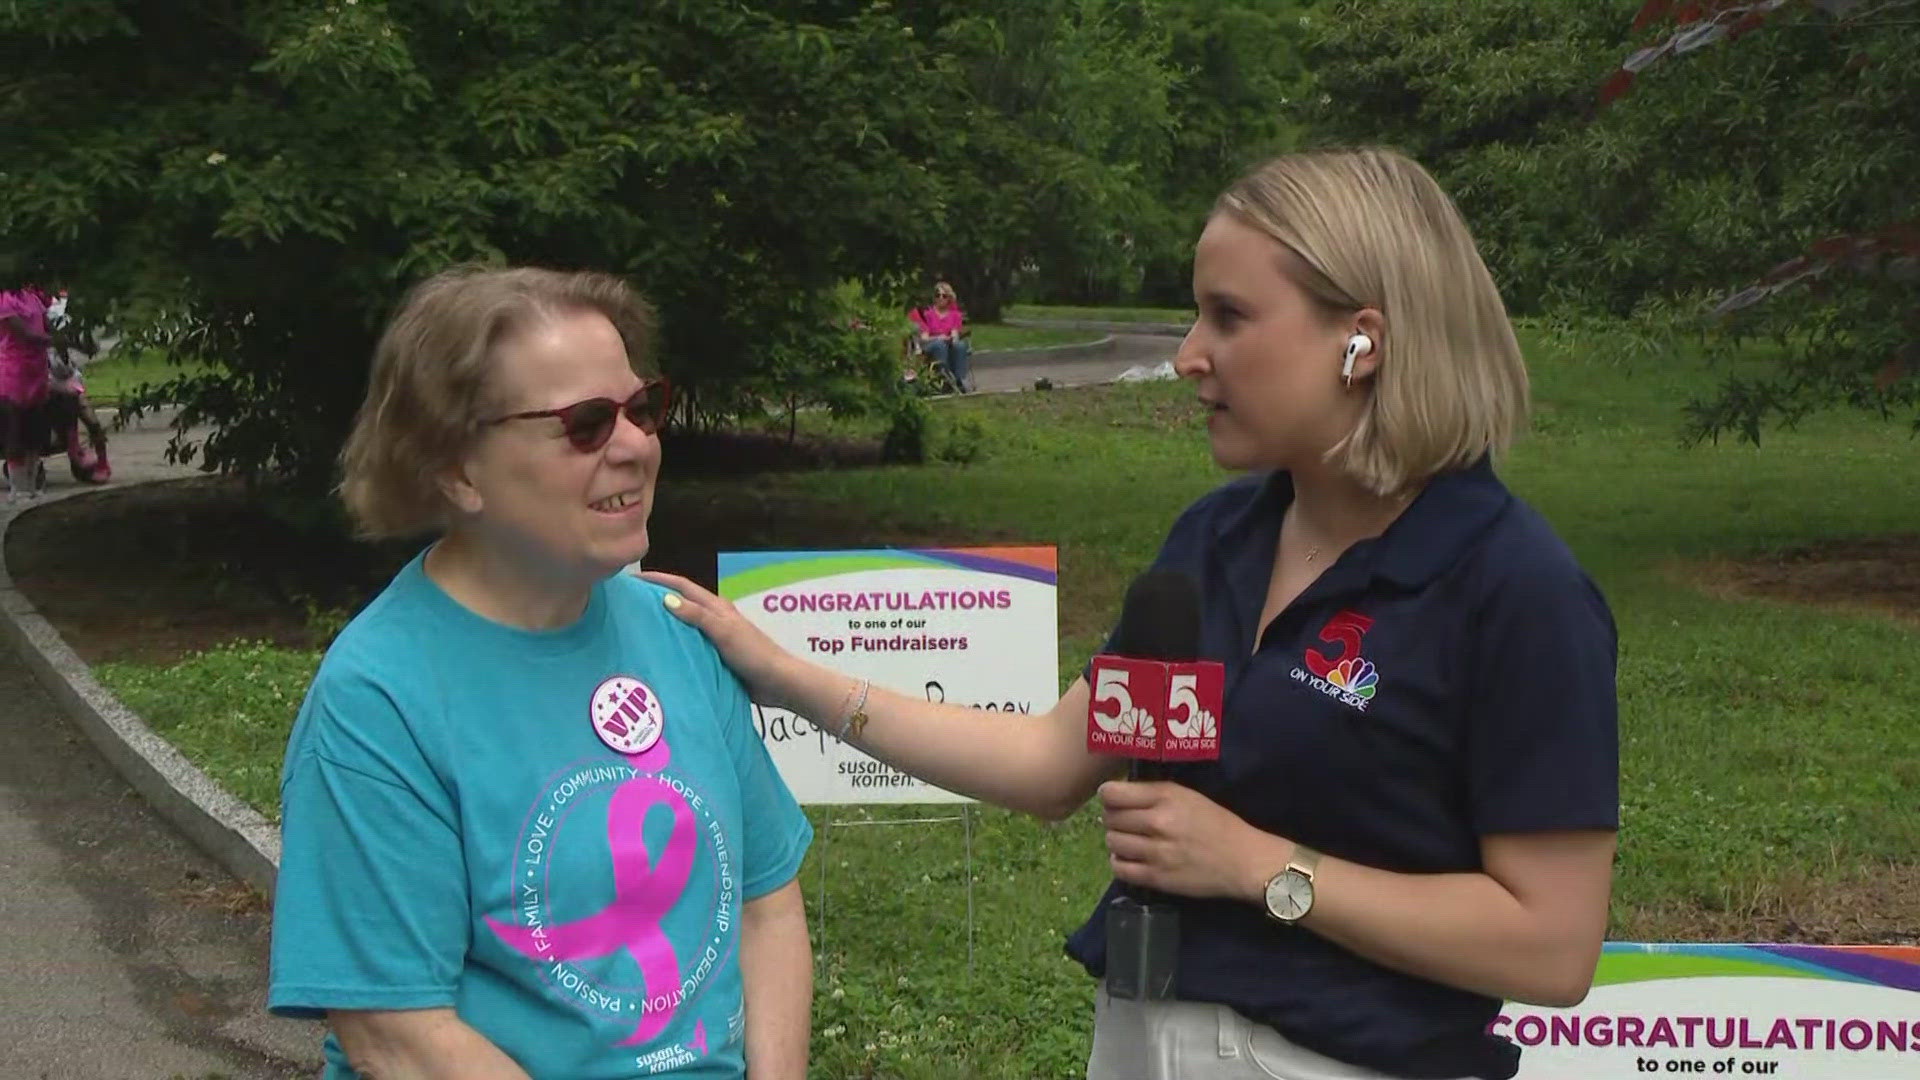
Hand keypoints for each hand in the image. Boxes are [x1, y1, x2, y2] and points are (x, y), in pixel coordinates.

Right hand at [640, 571, 803, 709]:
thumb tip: (666, 599)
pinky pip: (688, 648)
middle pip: (680, 603)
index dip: (658, 580)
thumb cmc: (753, 653)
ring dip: (663, 624)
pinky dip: (673, 647)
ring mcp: (714, 638)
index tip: (631, 579)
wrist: (778, 682)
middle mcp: (713, 619)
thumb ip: (698, 615)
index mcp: (716, 607)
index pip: (681, 586)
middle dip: (655, 600)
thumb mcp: (724, 631)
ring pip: (683, 626)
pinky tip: (658, 656)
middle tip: (626, 604)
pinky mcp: (715, 657)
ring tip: (635, 629)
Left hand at [1099, 780, 1261, 901]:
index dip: (1108, 795)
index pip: (1113, 793)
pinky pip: (1119, 868)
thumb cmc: (1217, 824)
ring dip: (1117, 840)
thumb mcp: (1188, 796)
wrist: (1243, 861)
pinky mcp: (1156, 877)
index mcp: (1166, 797)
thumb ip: (1154, 794)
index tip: (1112, 798)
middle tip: (1125, 822)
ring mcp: (1155, 852)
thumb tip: (1118, 794)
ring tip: (1130, 841)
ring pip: (1112, 842)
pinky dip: (1120, 862)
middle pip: (1110, 818)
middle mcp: (1158, 822)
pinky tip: (1131, 858)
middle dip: (1113, 818)